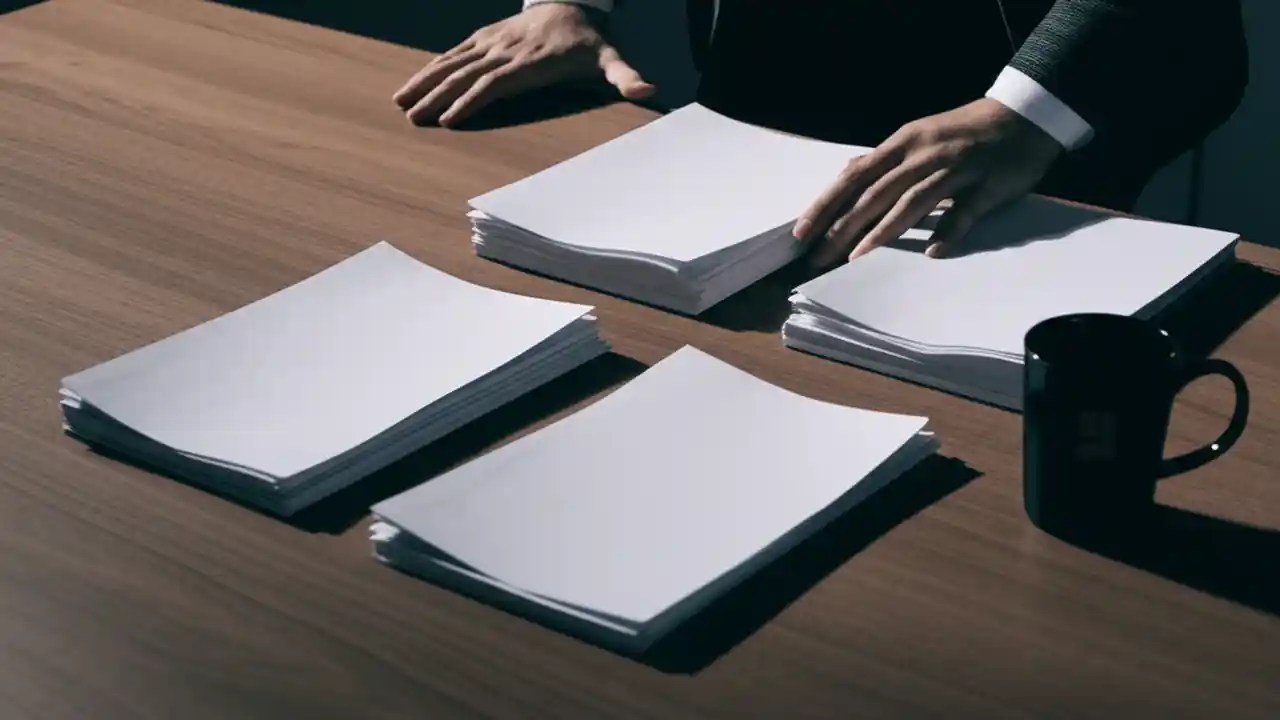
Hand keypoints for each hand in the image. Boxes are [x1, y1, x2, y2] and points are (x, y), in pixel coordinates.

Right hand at [393, 4, 653, 127]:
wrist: (575, 0)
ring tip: (400, 102)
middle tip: (412, 118)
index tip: (451, 119)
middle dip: (439, 96)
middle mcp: (506, 50)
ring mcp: (492, 42)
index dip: (474, 100)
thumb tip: (646, 91)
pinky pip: (453, 52)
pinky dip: (432, 67)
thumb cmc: (592, 40)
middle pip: (467, 74)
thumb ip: (625, 76)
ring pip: (453, 62)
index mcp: (532, 62)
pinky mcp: (485, 37)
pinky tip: (413, 82)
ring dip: (426, 82)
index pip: (497, 82)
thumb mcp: (612, 57)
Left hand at [793, 99, 1062, 264]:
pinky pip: (965, 210)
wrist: (1026, 115)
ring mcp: (956, 167)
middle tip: (818, 257)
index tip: (801, 233)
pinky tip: (932, 253)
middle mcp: (923, 153)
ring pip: (912, 200)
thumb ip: (884, 160)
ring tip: (857, 256)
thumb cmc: (964, 132)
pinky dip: (949, 230)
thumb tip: (847, 174)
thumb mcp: (917, 137)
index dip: (826, 204)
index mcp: (903, 143)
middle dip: (843, 226)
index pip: (854, 176)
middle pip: (875, 193)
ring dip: (882, 230)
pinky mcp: (988, 183)